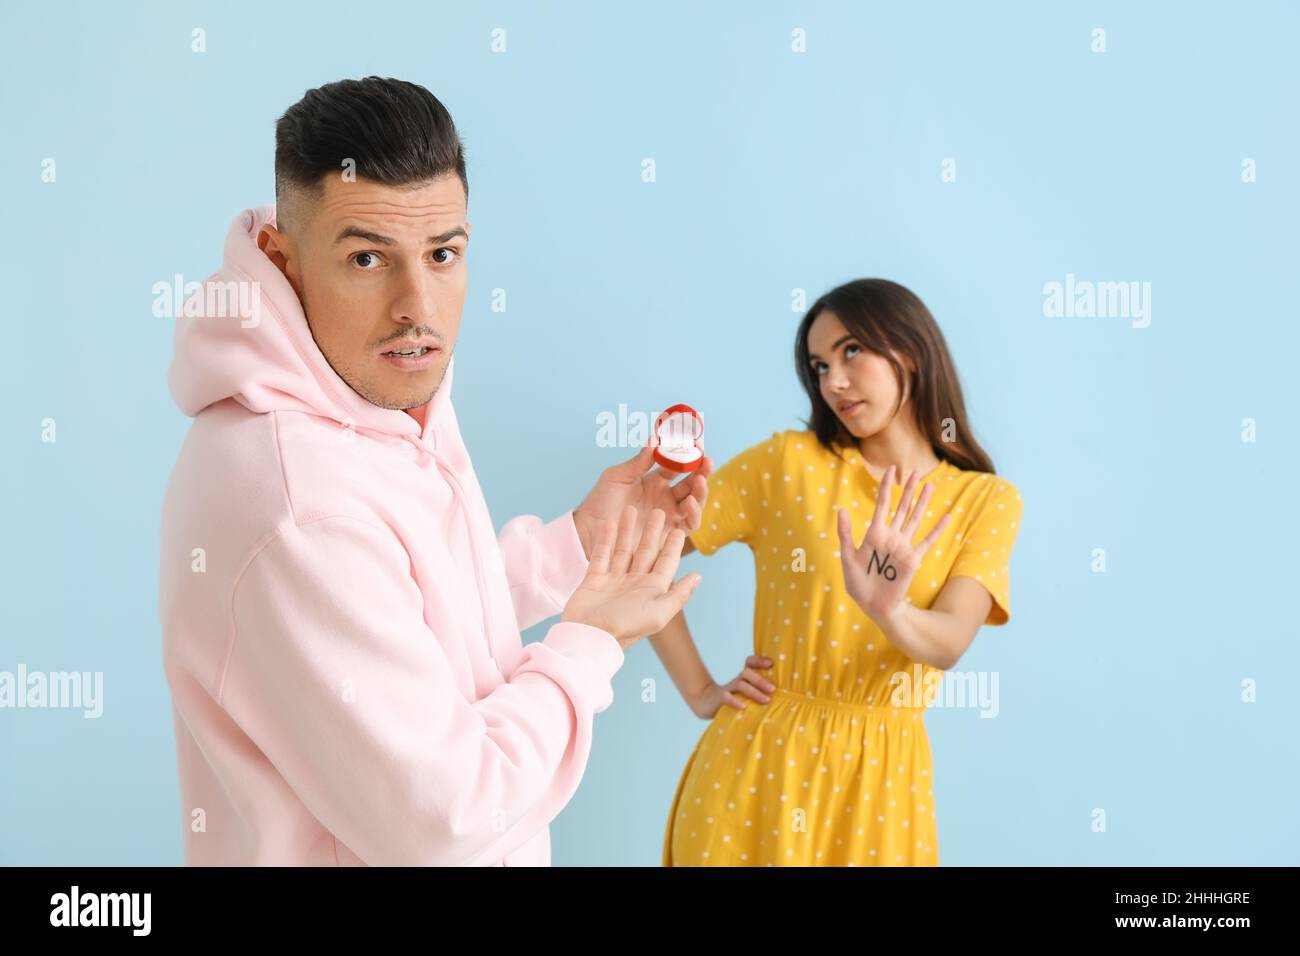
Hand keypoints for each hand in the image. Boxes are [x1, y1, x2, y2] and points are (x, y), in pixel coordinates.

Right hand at [562, 505, 701, 647]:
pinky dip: (605, 540)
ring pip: (623, 550)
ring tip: (631, 509)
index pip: (666, 563)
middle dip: (652, 532)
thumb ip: (679, 594)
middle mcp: (635, 584)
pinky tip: (608, 523)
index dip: (673, 546)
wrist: (587, 638)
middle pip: (646, 552)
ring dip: (628, 530)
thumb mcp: (659, 613)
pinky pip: (601, 555)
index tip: (678, 527)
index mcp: (652, 591)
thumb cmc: (625, 628)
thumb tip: (698, 576)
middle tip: (659, 510)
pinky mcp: (594, 581)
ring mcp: (614, 582)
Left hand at [572, 438, 712, 559]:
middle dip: (702, 472)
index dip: (689, 456)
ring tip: (699, 481)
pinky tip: (690, 503)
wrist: (590, 529)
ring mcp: (668, 516)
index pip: (679, 466)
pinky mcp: (668, 534)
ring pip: (694, 503)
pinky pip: (689, 524)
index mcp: (655, 480)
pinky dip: (694, 514)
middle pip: (691, 484)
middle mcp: (665, 497)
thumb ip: (638, 462)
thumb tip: (654, 440)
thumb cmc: (600, 501)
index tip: (696, 444)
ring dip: (701, 492)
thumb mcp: (618, 476)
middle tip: (706, 461)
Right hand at [690, 655, 774, 719]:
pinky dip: (735, 701)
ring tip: (766, 700)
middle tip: (773, 689)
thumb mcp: (744, 694)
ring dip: (754, 692)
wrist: (705, 703)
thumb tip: (782, 699)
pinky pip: (727, 697)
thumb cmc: (731, 699)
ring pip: (740, 685)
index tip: (771, 663)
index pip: (750, 662)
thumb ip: (758, 692)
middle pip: (747, 673)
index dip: (759, 660)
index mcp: (743, 677)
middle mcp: (736, 680)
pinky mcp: (720, 699)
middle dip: (761, 680)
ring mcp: (727, 689)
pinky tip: (743, 706)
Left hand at [837, 465, 950, 622]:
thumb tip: (841, 508)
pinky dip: (937, 529)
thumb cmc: (858, 583)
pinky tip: (947, 516)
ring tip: (930, 485)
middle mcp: (891, 536)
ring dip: (922, 502)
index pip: (882, 504)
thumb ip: (845, 533)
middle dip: (907, 489)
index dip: (886, 487)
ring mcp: (903, 546)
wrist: (872, 605)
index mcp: (874, 533)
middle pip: (901, 507)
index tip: (891, 470)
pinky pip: (927, 541)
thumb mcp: (847, 556)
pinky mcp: (913, 559)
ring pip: (915, 519)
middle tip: (915, 471)